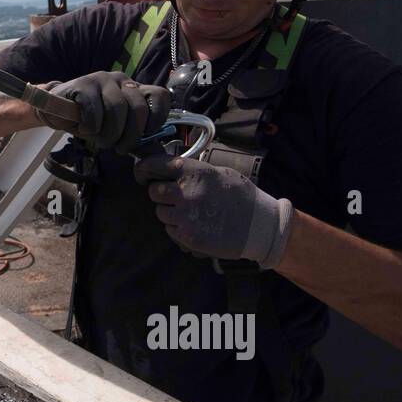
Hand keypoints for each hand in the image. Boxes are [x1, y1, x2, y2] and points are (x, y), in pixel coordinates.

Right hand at [36, 72, 170, 152]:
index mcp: (134, 89)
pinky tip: (85, 128)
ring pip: (117, 109)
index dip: (156, 119)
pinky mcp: (83, 83)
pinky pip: (94, 109)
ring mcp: (102, 79)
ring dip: (108, 133)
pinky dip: (90, 126)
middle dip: (129, 136)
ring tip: (98, 139)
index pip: (160, 96)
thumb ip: (135, 138)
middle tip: (118, 148)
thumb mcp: (116, 131)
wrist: (55, 111)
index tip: (142, 136)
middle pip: (138, 108)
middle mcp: (122, 79)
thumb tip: (155, 154)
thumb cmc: (90, 122)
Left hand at [134, 154, 293, 267]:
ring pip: (161, 213)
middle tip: (175, 197)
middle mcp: (186, 192)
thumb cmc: (242, 197)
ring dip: (170, 213)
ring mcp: (185, 216)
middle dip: (161, 194)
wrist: (260, 226)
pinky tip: (196, 225)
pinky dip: (178, 228)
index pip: (156, 165)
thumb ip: (193, 171)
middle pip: (154, 192)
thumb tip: (169, 169)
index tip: (141, 173)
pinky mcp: (187, 236)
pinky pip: (170, 230)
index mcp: (194, 172)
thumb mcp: (219, 173)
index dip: (145, 168)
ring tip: (192, 213)